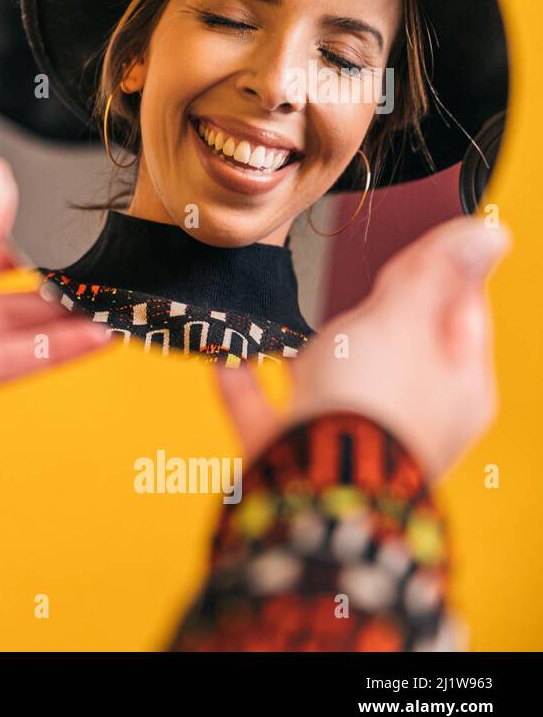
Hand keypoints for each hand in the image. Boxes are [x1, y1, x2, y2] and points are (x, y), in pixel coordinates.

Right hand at [217, 215, 510, 479]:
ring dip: (313, 353)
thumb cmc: (369, 405)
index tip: (421, 239)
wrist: (309, 481)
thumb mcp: (405, 318)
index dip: (441, 270)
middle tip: (362, 281)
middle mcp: (405, 418)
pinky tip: (228, 357)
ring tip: (294, 320)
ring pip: (334, 384)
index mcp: (454, 389)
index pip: (462, 314)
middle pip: (396, 351)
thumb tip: (488, 235)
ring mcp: (347, 438)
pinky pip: (266, 409)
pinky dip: (247, 384)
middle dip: (374, 316)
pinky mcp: (291, 452)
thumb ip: (434, 274)